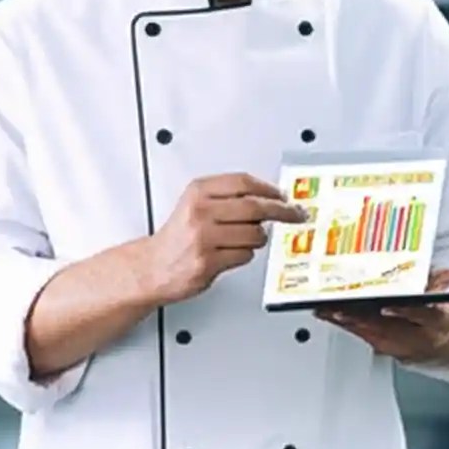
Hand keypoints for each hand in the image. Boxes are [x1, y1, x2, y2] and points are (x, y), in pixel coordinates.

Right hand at [143, 173, 308, 304]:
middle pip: (255, 206)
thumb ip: (227, 197)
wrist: (153, 266)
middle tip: (295, 214)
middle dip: (282, 211)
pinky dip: (244, 254)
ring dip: (258, 238)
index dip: (270, 189)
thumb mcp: (195, 204)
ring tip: (243, 239)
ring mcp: (204, 237)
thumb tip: (269, 197)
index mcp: (198, 192)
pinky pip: (245, 255)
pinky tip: (231, 253)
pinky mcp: (208, 262)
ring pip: (254, 234)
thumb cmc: (177, 236)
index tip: (284, 196)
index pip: (243, 182)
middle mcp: (200, 211)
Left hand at [314, 268, 448, 364]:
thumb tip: (439, 273)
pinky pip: (362, 336)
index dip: (405, 312)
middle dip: (360, 318)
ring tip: (325, 308)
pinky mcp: (385, 348)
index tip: (388, 306)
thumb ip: (446, 278)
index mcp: (439, 319)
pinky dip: (344, 324)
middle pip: (387, 328)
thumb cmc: (444, 303)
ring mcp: (402, 346)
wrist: (446, 332)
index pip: (424, 315)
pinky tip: (327, 313)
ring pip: (370, 334)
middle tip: (338, 307)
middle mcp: (420, 337)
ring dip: (345, 321)